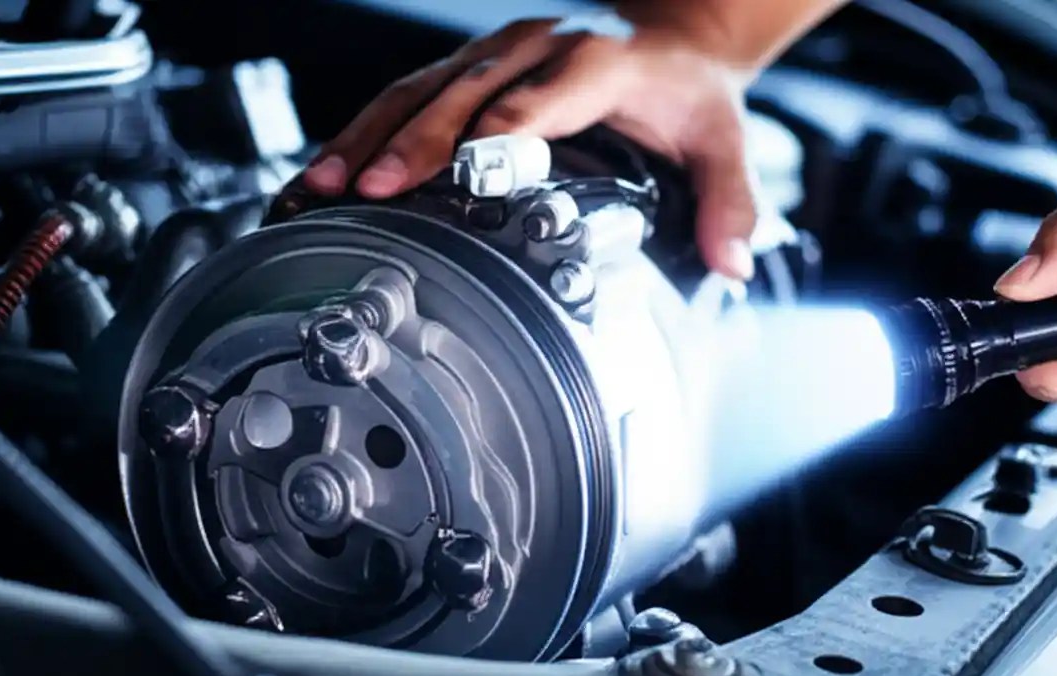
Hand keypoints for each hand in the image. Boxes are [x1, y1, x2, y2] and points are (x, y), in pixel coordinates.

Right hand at [301, 17, 758, 278]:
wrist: (674, 32)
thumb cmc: (690, 89)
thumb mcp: (726, 141)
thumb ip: (730, 202)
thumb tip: (728, 263)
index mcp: (602, 64)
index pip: (547, 94)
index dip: (504, 126)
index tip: (465, 166)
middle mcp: (542, 48)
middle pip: (468, 88)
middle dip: (417, 139)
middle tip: (371, 187)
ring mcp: (502, 51)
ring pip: (426, 84)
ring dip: (374, 131)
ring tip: (326, 180)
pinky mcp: (478, 64)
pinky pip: (417, 89)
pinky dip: (374, 125)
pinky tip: (337, 161)